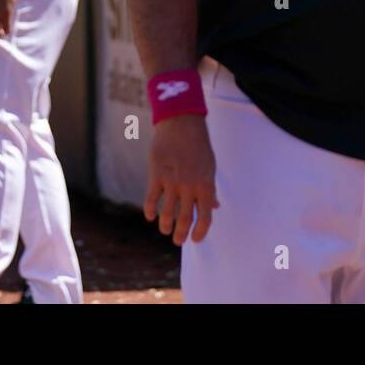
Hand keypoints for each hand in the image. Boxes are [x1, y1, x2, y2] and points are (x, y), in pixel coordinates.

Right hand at [144, 115, 218, 245]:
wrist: (181, 124)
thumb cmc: (198, 145)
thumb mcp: (210, 167)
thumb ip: (210, 189)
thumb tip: (215, 207)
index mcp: (206, 186)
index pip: (205, 218)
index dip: (200, 233)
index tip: (195, 240)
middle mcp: (189, 187)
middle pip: (185, 220)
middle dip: (181, 234)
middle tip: (178, 240)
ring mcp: (172, 182)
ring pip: (167, 214)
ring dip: (165, 226)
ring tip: (164, 229)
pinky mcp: (156, 175)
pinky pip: (151, 200)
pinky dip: (150, 211)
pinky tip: (151, 216)